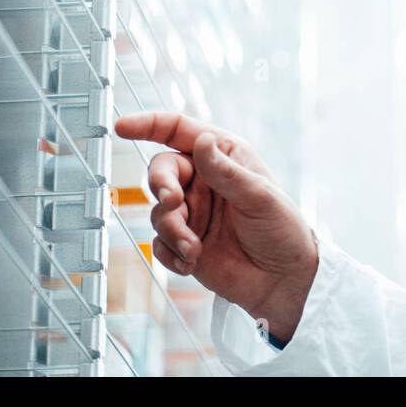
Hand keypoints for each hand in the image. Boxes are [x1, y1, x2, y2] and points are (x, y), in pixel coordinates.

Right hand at [114, 112, 319, 342]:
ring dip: (172, 230)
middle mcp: (203, 180)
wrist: (283, 281)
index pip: (178, 131)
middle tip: (173, 203)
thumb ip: (226, 172)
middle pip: (161, 171)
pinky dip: (170, 254)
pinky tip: (190, 262)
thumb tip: (203, 141)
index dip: (148, 124)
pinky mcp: (184, 242)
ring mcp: (192, 212)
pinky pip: (159, 243)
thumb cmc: (282, 230)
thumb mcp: (259, 197)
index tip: (122, 127)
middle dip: (161, 186)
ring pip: (158, 211)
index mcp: (223, 156)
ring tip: (194, 248)